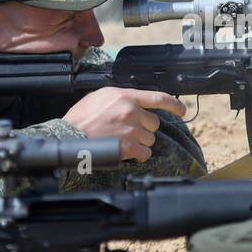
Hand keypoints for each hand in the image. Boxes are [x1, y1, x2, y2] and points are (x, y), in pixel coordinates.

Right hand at [64, 88, 186, 162]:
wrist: (68, 135)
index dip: (174, 104)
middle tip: (127, 131)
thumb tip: (135, 102)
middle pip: (154, 124)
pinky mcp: (128, 147)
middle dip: (144, 129)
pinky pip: (145, 154)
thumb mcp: (100, 96)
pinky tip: (126, 152)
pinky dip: (138, 156)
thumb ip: (121, 97)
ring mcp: (131, 129)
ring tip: (121, 141)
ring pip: (150, 139)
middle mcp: (131, 111)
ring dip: (140, 143)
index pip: (158, 98)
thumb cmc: (81, 117)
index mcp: (125, 96)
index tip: (182, 110)